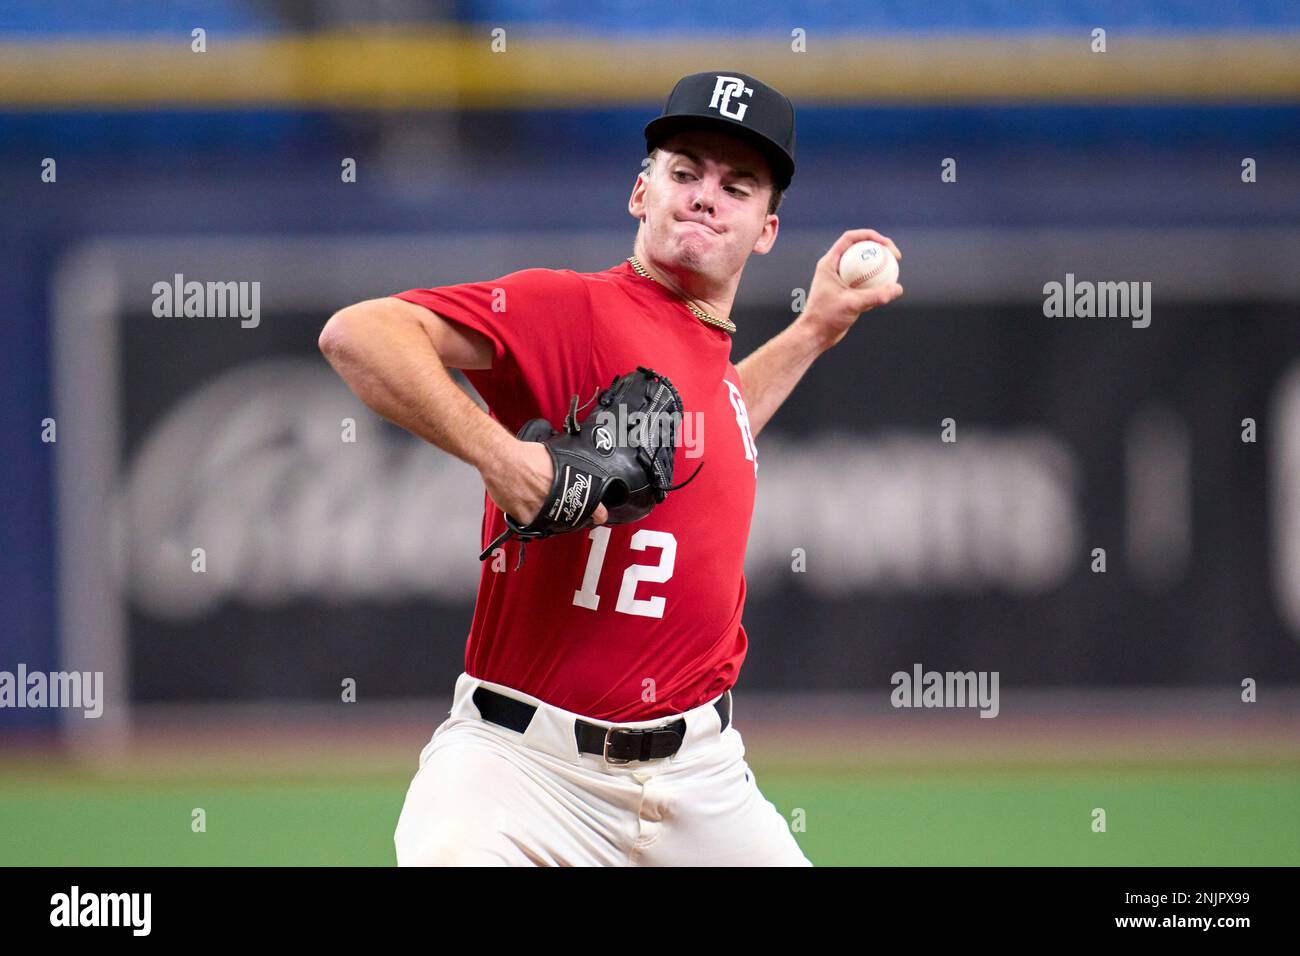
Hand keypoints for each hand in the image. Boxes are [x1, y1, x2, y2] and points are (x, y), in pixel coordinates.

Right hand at [481, 437, 608, 527]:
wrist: (501, 458)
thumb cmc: (524, 455)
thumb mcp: (555, 458)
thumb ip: (566, 469)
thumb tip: (573, 470)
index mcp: (569, 487)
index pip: (594, 507)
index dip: (598, 513)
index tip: (600, 516)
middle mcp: (557, 502)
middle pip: (572, 518)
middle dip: (571, 515)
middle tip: (567, 509)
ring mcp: (541, 511)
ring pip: (552, 523)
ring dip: (550, 516)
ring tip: (542, 503)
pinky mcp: (525, 518)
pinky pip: (532, 524)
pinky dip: (531, 517)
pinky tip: (526, 504)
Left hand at [800, 228, 903, 347]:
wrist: (815, 335)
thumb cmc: (826, 318)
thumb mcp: (852, 304)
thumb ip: (876, 296)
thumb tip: (898, 288)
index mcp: (829, 263)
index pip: (850, 238)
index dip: (870, 236)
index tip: (887, 245)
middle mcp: (835, 268)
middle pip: (860, 249)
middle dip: (880, 249)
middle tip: (896, 257)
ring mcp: (841, 280)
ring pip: (864, 267)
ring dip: (880, 267)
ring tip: (895, 271)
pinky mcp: (847, 292)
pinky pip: (866, 283)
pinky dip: (877, 284)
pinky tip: (889, 291)